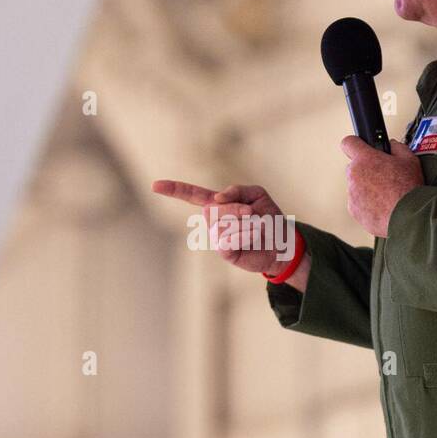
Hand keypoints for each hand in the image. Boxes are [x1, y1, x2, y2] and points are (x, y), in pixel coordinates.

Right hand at [151, 179, 293, 274]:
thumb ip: (236, 190)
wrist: (282, 242)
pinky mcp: (225, 251)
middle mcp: (213, 220)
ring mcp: (217, 236)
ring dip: (244, 223)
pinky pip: (228, 239)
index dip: (174, 189)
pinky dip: (245, 234)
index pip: (192, 195)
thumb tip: (217, 198)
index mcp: (218, 204)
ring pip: (221, 224)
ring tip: (257, 227)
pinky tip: (254, 235)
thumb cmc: (268, 217)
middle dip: (235, 209)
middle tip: (253, 214)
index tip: (154, 186)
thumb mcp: (256, 195)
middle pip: (212, 209)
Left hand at [340, 136, 422, 237]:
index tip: (361, 147)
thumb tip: (393, 146)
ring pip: (356, 187)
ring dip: (367, 189)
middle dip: (366, 170)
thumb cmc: (407, 189)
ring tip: (386, 194)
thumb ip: (397, 148)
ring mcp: (352, 194)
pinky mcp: (354, 211)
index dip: (356, 144)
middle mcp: (354, 175)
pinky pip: (358, 204)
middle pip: (354, 167)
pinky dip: (367, 204)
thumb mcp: (409, 160)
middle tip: (384, 176)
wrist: (407, 217)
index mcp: (365, 159)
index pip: (348, 143)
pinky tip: (383, 205)